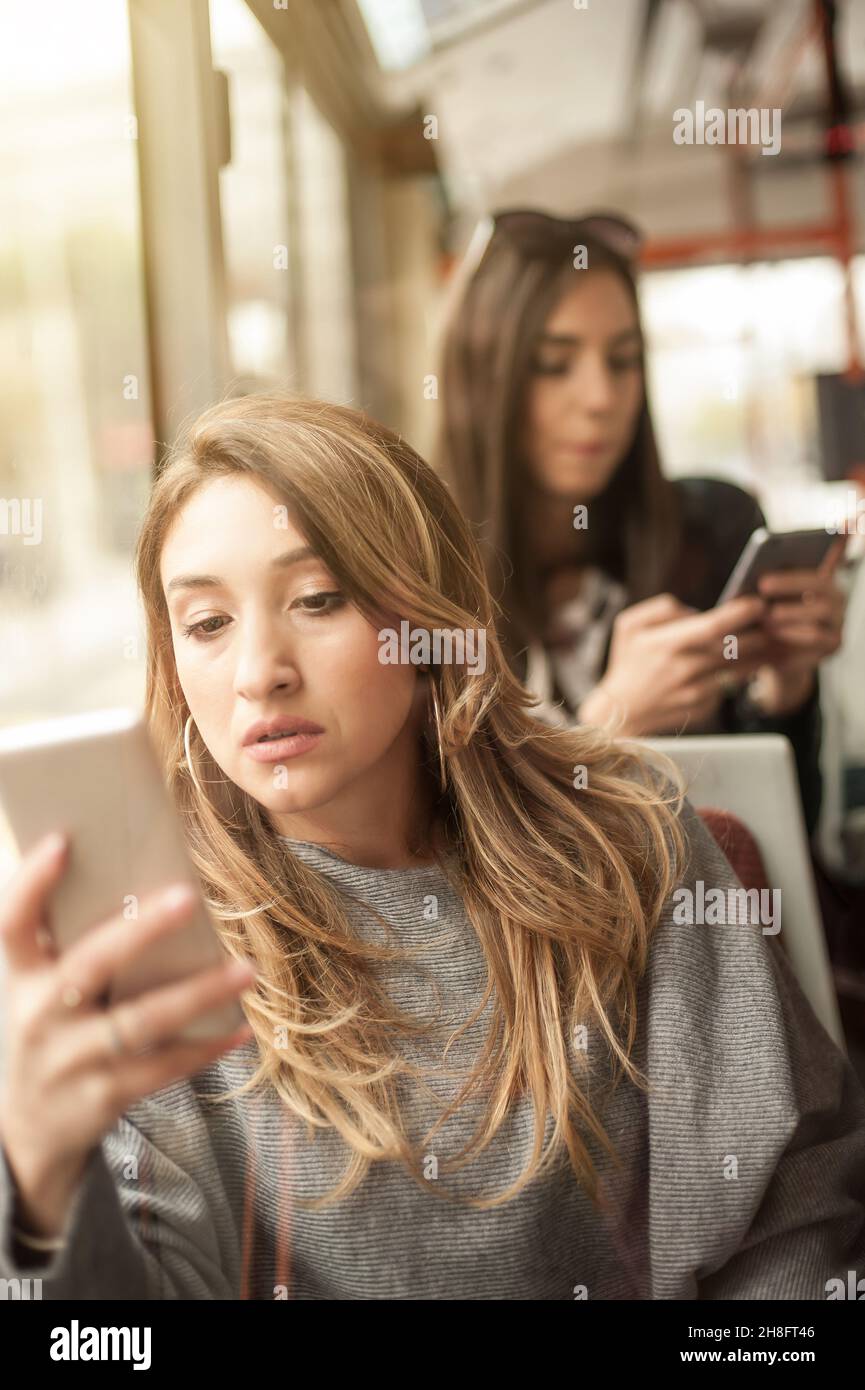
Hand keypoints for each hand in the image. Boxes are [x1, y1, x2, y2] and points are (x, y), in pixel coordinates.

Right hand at [0, 832, 255, 1238]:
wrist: (27, 1131)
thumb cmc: (51, 1030)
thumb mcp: (40, 988)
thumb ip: (68, 942)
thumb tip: (129, 874)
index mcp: (23, 976)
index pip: (14, 922)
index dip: (33, 883)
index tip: (63, 841)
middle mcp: (40, 1014)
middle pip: (91, 964)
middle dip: (141, 929)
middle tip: (189, 896)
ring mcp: (71, 1058)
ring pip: (142, 1020)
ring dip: (199, 993)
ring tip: (246, 970)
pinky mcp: (104, 1094)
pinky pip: (163, 1067)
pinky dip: (205, 1047)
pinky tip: (239, 1029)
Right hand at [578, 591, 768, 736]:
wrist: (621, 711)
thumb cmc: (627, 662)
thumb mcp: (629, 625)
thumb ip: (663, 608)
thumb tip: (696, 610)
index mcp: (667, 644)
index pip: (713, 626)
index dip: (740, 613)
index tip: (758, 602)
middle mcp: (684, 669)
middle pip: (735, 647)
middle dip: (758, 630)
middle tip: (770, 618)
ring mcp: (695, 692)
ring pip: (739, 667)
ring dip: (760, 652)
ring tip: (768, 638)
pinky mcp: (703, 708)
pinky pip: (729, 685)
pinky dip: (742, 673)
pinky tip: (750, 662)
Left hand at [747, 537, 846, 716]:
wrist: (774, 657)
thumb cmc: (765, 619)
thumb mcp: (762, 599)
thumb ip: (766, 582)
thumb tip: (758, 575)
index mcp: (820, 575)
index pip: (837, 549)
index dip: (845, 533)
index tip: (849, 516)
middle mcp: (835, 594)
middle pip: (820, 581)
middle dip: (789, 581)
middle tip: (762, 583)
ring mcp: (838, 618)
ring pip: (821, 609)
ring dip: (790, 611)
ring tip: (767, 614)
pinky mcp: (834, 642)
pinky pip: (818, 636)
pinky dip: (794, 633)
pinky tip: (774, 632)